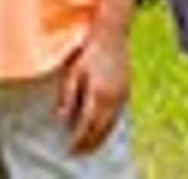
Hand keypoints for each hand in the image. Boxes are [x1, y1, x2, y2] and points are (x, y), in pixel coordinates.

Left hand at [58, 31, 128, 152]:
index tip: (70, 148)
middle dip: (89, 143)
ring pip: (111, 125)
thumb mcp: (75, 71)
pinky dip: (109, 128)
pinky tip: (102, 130)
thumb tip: (61, 118)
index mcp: (97, 93)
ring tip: (89, 147)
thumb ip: (68, 95)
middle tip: (79, 152)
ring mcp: (121, 96)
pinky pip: (117, 117)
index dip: (78, 139)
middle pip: (100, 130)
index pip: (87, 125)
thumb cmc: (90, 51)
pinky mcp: (127, 92)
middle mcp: (112, 98)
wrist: (112, 34)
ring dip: (100, 139)